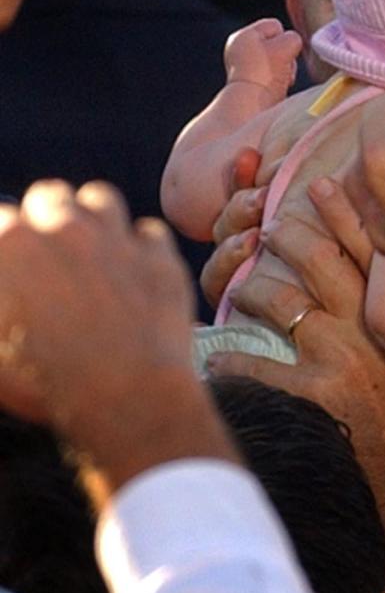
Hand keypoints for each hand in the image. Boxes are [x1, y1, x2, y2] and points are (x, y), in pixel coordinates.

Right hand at [0, 181, 234, 501]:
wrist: (125, 397)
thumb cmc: (44, 382)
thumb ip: (1, 302)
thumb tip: (10, 295)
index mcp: (12, 245)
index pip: (1, 216)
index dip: (8, 241)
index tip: (14, 261)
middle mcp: (65, 228)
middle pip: (49, 195)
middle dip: (46, 216)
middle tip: (48, 251)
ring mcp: (117, 238)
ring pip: (100, 199)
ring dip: (92, 218)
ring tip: (90, 249)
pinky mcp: (160, 256)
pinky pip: (148, 232)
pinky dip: (139, 247)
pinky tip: (133, 272)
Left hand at [207, 176, 384, 546]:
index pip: (368, 245)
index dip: (340, 209)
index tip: (318, 183)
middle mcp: (368, 326)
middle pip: (317, 258)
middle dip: (283, 234)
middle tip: (264, 226)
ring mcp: (341, 359)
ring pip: (280, 299)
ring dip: (250, 287)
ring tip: (238, 285)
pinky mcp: (317, 398)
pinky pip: (258, 367)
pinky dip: (230, 356)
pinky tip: (216, 354)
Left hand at [223, 18, 302, 101]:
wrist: (253, 105)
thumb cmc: (266, 73)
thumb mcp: (288, 44)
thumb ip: (294, 37)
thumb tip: (294, 45)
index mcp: (242, 35)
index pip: (275, 26)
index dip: (285, 39)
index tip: (282, 53)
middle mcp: (239, 50)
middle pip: (277, 45)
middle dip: (285, 56)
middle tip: (282, 68)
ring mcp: (243, 68)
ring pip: (278, 61)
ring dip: (285, 70)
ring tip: (281, 80)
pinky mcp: (251, 85)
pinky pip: (274, 76)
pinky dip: (279, 81)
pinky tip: (277, 88)